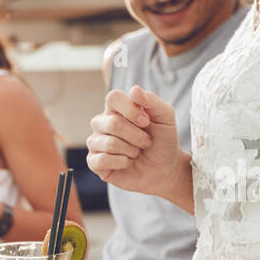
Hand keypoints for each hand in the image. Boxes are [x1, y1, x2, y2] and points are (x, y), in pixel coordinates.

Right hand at [86, 85, 188, 201]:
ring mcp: (96, 142)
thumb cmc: (162, 141)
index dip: (130, 109)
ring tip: (137, 152)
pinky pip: (103, 160)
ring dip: (131, 150)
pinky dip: (122, 162)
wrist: (163, 169)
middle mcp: (102, 123)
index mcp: (117, 109)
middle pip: (113, 123)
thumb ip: (152, 101)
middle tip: (146, 142)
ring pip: (109, 143)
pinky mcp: (94, 162)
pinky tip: (128, 162)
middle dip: (136, 136)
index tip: (146, 121)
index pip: (113, 98)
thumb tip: (134, 90)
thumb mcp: (165, 118)